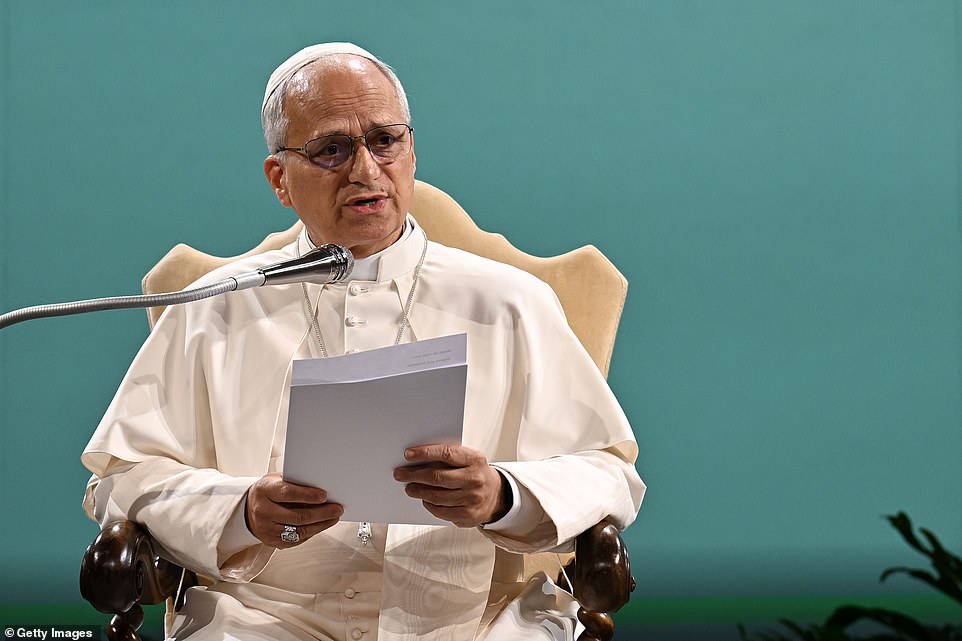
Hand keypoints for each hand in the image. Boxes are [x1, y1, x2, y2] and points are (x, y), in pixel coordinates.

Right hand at [245, 473, 342, 548]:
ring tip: (333, 518)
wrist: (248, 509)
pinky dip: (312, 532)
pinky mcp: (272, 541)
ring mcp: (266, 528)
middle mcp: (263, 511)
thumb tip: (321, 486)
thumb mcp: (277, 479)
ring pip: (299, 530)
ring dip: (320, 524)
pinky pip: (296, 540)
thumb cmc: (268, 491)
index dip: (308, 495)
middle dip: (321, 513)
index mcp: (264, 491)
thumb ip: (295, 482)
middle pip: (297, 516)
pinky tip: (321, 525)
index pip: (288, 494)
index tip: (324, 495)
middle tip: (336, 509)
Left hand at [393, 444, 507, 527]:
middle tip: (400, 474)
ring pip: (436, 496)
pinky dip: (428, 505)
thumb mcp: (469, 459)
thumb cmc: (475, 473)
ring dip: (418, 491)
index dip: (425, 453)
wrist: (496, 495)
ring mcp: (472, 499)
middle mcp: (475, 479)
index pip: (446, 454)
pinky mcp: (468, 515)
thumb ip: (449, 457)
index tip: (407, 454)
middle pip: (437, 477)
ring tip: (409, 487)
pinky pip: (440, 511)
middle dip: (414, 475)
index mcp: (475, 459)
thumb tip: (417, 458)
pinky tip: (424, 499)